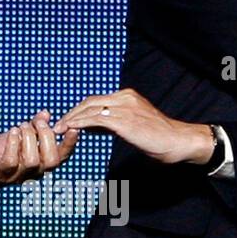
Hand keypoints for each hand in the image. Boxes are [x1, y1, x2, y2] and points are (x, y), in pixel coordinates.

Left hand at [0, 110, 78, 199]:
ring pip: (33, 160)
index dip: (69, 144)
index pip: (61, 157)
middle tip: (35, 123)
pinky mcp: (0, 173)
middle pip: (51, 160)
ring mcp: (16, 176)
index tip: (73, 128)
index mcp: (40, 164)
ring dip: (28, 138)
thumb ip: (33, 126)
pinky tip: (12, 132)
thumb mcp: (19, 137)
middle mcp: (32, 173)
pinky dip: (13, 143)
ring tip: (19, 127)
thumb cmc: (0, 153)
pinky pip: (11, 161)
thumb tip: (46, 114)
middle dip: (46, 137)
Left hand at [52, 88, 213, 164]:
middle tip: (58, 125)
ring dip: (72, 119)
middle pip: (89, 102)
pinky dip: (80, 123)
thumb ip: (112, 122)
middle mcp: (124, 97)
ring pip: (90, 110)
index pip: (96, 100)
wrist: (178, 141)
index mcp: (126, 96)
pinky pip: (96, 120)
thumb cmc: (158, 137)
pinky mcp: (125, 120)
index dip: (79, 110)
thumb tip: (91, 126)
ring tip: (59, 129)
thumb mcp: (132, 125)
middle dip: (72, 113)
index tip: (67, 120)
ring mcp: (125, 107)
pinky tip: (71, 129)